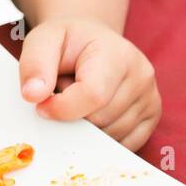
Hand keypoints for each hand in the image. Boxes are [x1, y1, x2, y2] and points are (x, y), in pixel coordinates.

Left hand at [17, 18, 160, 151]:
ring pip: (110, 136)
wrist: (90, 41)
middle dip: (72, 114)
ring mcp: (151, 98)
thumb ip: (34, 65)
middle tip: (65, 91)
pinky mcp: (152, 117)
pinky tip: (93, 112)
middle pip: (100, 120)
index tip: (41, 106)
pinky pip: (123, 144)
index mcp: (116, 55)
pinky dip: (101, 136)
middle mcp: (141, 76)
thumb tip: (33, 96)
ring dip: (86, 125)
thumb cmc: (66, 43)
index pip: (93, 96)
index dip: (61, 108)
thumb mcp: (42, 40)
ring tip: (80, 98)